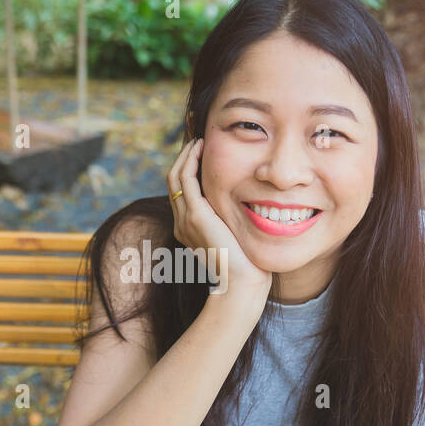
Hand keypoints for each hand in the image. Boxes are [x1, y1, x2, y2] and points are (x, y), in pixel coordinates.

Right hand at [167, 136, 271, 304]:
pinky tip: (202, 148)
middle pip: (174, 181)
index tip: (202, 153)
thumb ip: (234, 223)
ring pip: (175, 176)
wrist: (241, 284)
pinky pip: (185, 179)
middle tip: (198, 141)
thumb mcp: (237, 239)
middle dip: (184, 158)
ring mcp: (185, 219)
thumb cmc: (247, 267)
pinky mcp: (195, 215)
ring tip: (199, 141)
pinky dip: (190, 160)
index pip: (181, 192)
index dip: (189, 169)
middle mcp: (182, 223)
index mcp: (189, 229)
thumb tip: (251, 210)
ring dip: (186, 155)